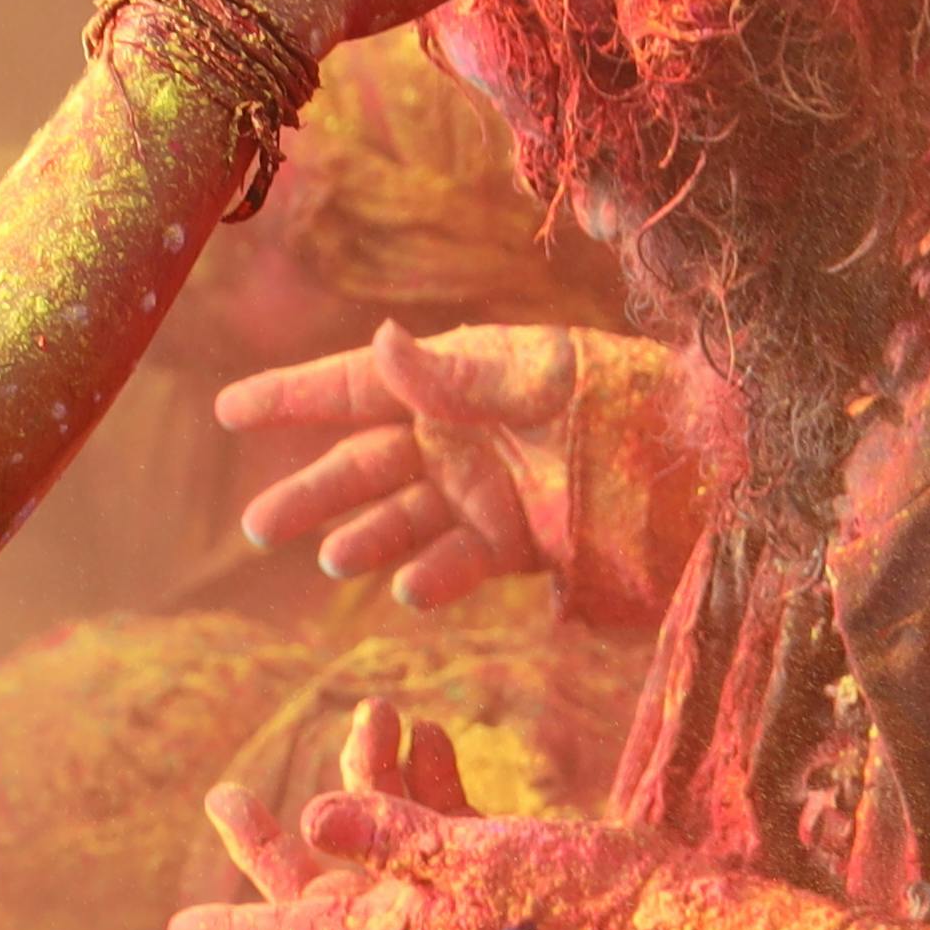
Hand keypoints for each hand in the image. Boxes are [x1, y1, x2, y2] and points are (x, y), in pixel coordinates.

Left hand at [171, 703, 696, 929]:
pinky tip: (430, 731)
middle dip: (272, 834)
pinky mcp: (490, 868)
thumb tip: (311, 816)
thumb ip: (390, 834)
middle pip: (319, 880)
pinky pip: (434, 824)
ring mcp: (452, 896)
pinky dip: (425, 780)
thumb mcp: (470, 856)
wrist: (657, 906)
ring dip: (371, 776)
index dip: (235, 928)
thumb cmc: (566, 891)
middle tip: (222, 791)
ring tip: (382, 710)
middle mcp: (416, 922)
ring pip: (380, 837)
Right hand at [215, 321, 697, 613]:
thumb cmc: (622, 397)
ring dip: (365, 539)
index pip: (355, 385)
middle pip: (367, 463)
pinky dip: (431, 577)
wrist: (704, 466)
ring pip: (403, 518)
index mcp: (457, 377)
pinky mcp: (519, 542)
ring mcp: (487, 490)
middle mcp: (462, 434)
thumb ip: (453, 376)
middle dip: (315, 491)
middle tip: (262, 525)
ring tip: (336, 560)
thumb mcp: (535, 378)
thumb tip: (382, 340)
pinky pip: (458, 561)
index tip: (226, 412)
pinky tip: (407, 588)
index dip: (291, 398)